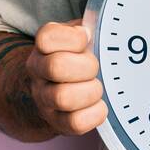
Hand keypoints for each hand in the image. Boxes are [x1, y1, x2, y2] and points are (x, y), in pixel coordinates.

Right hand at [26, 18, 107, 135]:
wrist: (55, 87)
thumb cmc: (76, 56)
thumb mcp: (79, 34)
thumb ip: (92, 25)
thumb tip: (110, 26)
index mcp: (44, 45)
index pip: (47, 37)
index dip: (74, 38)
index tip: (87, 38)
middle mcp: (38, 71)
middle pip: (56, 66)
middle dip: (86, 66)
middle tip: (96, 67)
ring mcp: (44, 99)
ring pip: (63, 98)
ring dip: (90, 91)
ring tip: (97, 87)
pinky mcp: (57, 123)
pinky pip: (75, 123)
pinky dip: (95, 113)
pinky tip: (99, 104)